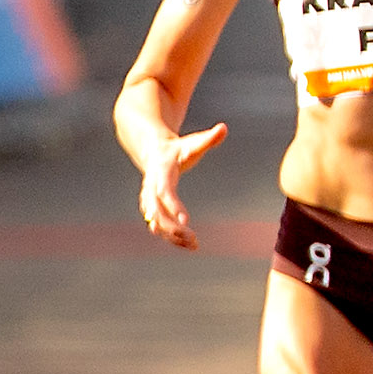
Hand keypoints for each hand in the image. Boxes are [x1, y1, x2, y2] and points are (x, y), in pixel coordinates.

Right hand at [136, 123, 223, 247]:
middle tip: (193, 238)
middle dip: (172, 226)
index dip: (174, 206)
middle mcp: (150, 189)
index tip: (187, 220)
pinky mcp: (152, 209)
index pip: (164, 192)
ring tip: (194, 245)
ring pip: (156, 223)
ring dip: (172, 236)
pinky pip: (159, 227)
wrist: (154, 152)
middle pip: (157, 212)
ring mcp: (148, 200)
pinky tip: (188, 245)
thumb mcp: (193, 143)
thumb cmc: (177, 149)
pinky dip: (171, 237)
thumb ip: (209, 138)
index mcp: (160, 172)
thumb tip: (224, 128)